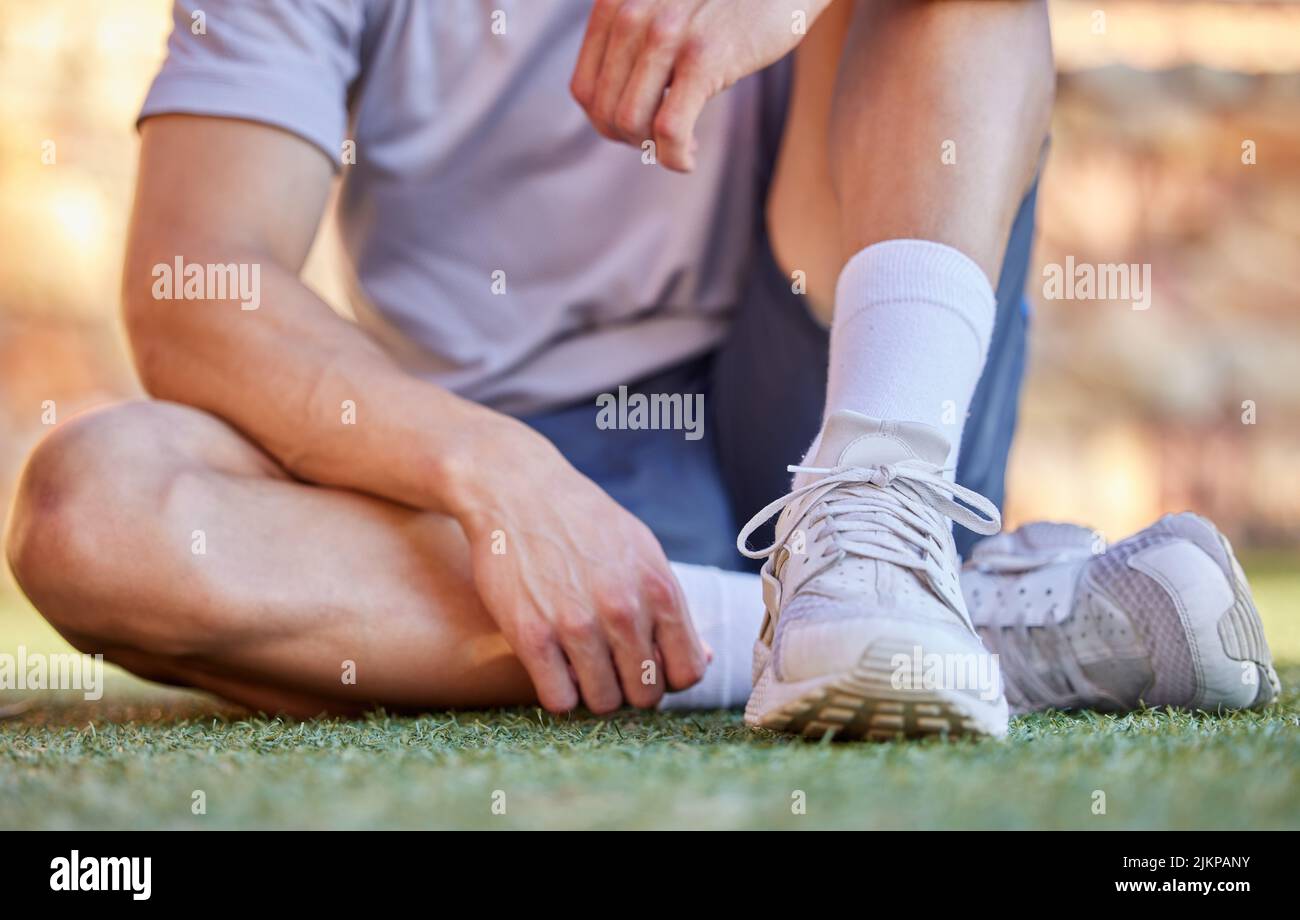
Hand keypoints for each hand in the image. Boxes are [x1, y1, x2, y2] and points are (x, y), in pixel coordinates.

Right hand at [448, 419, 708, 713]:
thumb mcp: (642, 552)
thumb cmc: (584, 521)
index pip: (688, 672)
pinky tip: (554, 669)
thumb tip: (705, 658)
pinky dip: (559, 693)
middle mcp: (623, 610)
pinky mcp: (532, 636)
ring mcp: (577, 625)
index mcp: (659, 589)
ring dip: (593, 692)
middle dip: (630, 686)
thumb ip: (671, 608)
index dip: (670, 676)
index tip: (648, 664)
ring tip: (580, 665)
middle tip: (611, 665)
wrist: (518, 490)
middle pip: (646, 694)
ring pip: (603, 702)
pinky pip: (559, 701)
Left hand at [570, 0, 831, 170]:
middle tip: (662, 141)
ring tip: (681, 146)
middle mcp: (631, 13)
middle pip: (603, 111)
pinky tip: (689, 159)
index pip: (584, 89)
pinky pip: (669, 130)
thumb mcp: (664, 5)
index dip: (607, 123)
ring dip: (652, 149)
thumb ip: (635, 39)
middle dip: (630, 140)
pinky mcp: (703, 57)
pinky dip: (675, 158)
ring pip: (629, 123)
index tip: (639, 130)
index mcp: (615, 2)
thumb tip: (615, 109)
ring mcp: (665, 34)